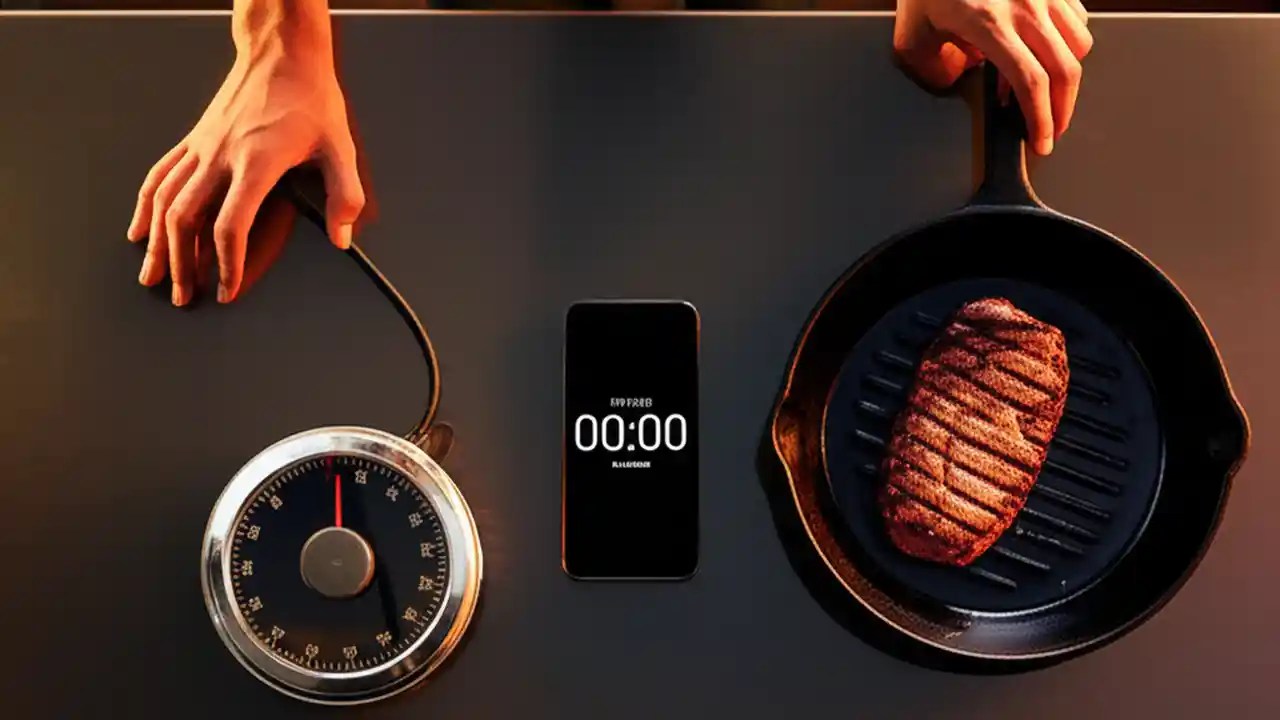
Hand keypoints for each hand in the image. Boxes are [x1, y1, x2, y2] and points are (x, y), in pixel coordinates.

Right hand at [127, 27, 363, 305]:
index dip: (226, 263)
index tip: (227, 291)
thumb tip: (342, 238)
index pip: (230, 224)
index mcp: (255, 162)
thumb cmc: (312, 99)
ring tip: (154, 278)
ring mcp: (202, 146)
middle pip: (186, 218)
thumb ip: (343, 194)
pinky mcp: (195, 139)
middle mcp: (220, 155)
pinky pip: (160, 175)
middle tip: (186, 297)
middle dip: (183, 264)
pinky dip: (145, 206)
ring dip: (157, 243)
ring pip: (164, 200)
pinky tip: (139, 231)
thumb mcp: (339, 147)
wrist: (283, 54)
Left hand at [893, 0, 1092, 155]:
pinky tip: (1043, 53)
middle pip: (1065, 69)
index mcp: (988, 22)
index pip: (1031, 81)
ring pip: (1079, 43)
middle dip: (1062, 109)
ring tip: (1039, 92)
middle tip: (1051, 129)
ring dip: (1065, 75)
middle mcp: (1025, 4)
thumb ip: (934, 69)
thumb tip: (959, 87)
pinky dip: (1067, 44)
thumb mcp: (912, 33)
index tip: (1041, 141)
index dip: (1041, 119)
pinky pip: (1076, 18)